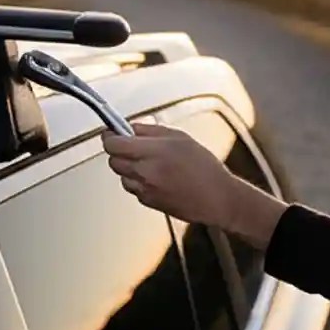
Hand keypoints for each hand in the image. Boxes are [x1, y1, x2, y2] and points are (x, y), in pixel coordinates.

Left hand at [102, 123, 287, 248]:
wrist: (219, 199)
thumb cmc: (205, 168)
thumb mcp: (179, 137)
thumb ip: (150, 131)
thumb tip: (129, 128)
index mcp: (151, 152)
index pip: (112, 144)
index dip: (110, 137)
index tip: (112, 132)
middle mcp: (144, 172)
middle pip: (112, 160)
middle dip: (118, 152)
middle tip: (132, 146)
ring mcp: (144, 189)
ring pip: (121, 175)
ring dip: (128, 168)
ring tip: (150, 164)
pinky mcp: (147, 202)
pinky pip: (133, 188)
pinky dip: (138, 181)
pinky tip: (157, 178)